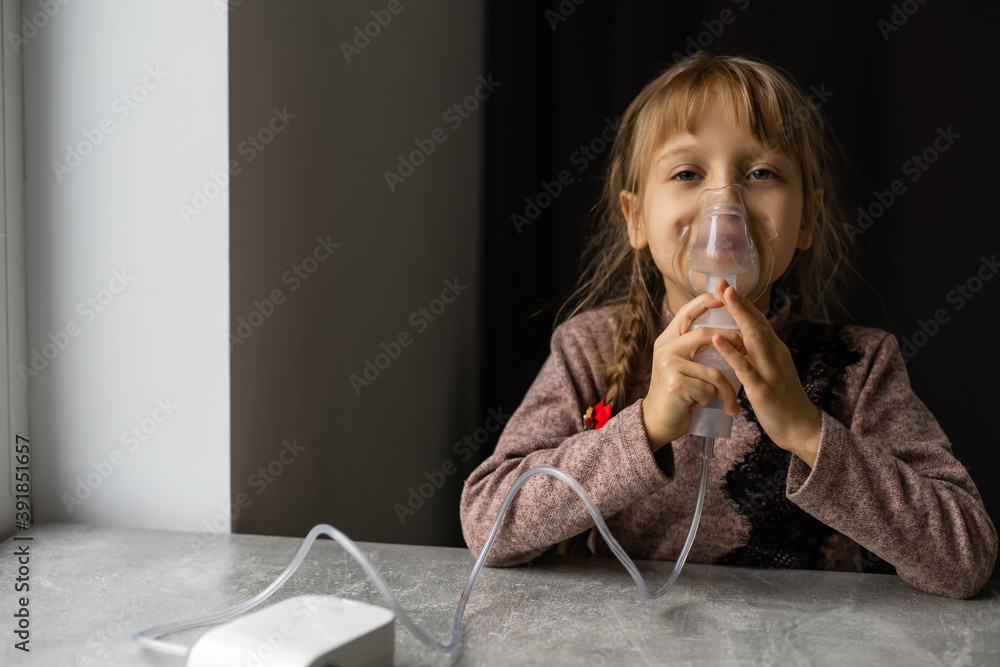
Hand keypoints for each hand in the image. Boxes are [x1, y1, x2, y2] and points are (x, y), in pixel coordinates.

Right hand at [641, 292, 746, 451]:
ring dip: (725, 390)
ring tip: (728, 401)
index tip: (723, 294)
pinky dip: (713, 400)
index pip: (686, 313)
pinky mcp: (675, 383)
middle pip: (706, 335)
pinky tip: (701, 406)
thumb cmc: (678, 394)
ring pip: (714, 370)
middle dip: (733, 343)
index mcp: (668, 340)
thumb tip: (724, 332)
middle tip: (748, 353)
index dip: (704, 302)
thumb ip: (694, 348)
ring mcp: (669, 365)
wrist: (660, 422)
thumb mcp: (683, 365)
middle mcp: (666, 348)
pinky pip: (709, 388)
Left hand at [711, 280, 821, 465]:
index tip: (728, 286)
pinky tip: (718, 339)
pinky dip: (731, 351)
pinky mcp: (762, 388)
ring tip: (723, 297)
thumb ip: (761, 354)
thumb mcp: (774, 370)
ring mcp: (769, 370)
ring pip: (753, 337)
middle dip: (739, 301)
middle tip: (723, 282)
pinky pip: (744, 367)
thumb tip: (744, 339)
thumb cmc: (784, 400)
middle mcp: (775, 354)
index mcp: (776, 349)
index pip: (759, 320)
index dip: (744, 303)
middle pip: (756, 322)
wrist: (802, 428)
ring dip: (737, 315)